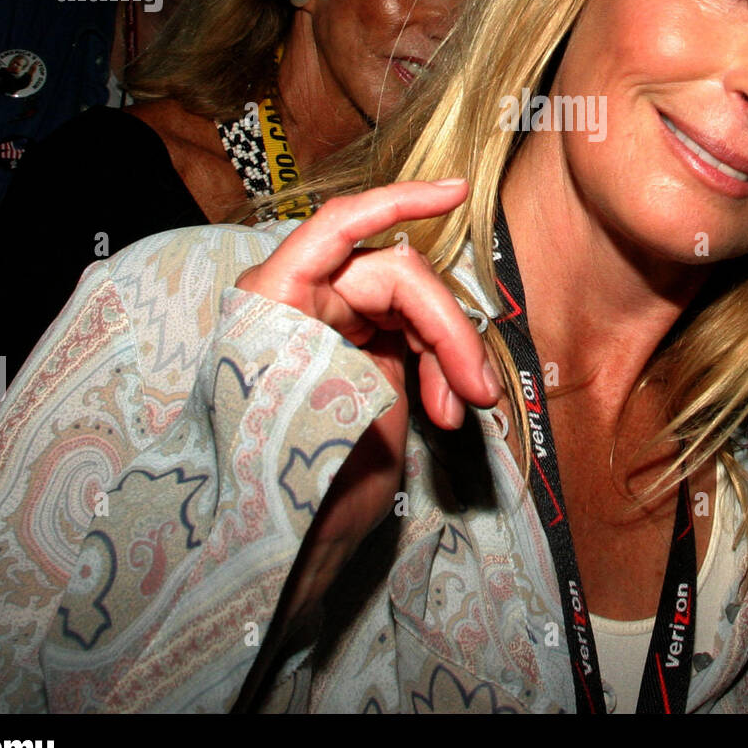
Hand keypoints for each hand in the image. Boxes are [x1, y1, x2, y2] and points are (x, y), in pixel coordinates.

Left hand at [235, 178, 500, 628]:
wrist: (272, 555)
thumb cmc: (273, 484)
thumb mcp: (320, 416)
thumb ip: (369, 365)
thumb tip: (427, 345)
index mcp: (276, 299)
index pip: (339, 227)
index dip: (396, 201)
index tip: (457, 192)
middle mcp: (308, 304)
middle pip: (396, 278)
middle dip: (444, 326)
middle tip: (475, 387)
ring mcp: (340, 331)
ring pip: (416, 311)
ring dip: (450, 354)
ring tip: (464, 409)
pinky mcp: (368, 359)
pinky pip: (420, 344)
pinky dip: (443, 374)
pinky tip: (449, 413)